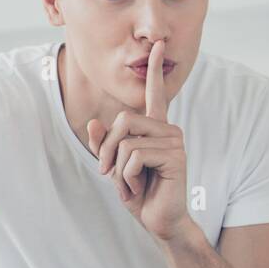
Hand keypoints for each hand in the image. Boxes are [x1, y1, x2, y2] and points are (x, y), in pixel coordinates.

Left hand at [85, 40, 192, 241]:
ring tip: (131, 185)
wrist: (161, 220)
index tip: (157, 46)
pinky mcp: (175, 156)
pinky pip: (134, 156)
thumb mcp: (115, 168)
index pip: (154, 94)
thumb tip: (93, 123)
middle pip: (123, 120)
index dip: (154, 71)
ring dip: (118, 169)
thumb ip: (104, 146)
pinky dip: (127, 178)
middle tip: (111, 174)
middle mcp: (167, 129)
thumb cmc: (141, 193)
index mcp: (155, 128)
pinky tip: (140, 189)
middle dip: (107, 150)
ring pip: (126, 141)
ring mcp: (174, 141)